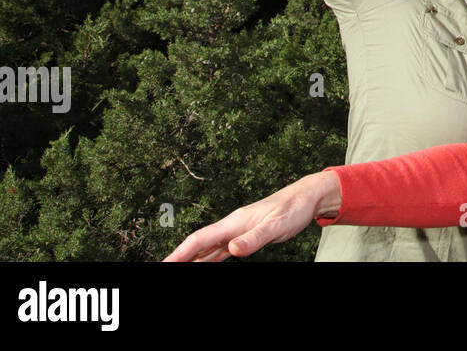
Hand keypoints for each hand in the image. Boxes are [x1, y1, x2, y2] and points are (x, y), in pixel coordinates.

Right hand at [163, 172, 340, 261]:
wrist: (305, 198)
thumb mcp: (276, 226)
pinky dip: (207, 259)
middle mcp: (231, 226)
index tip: (165, 263)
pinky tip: (201, 265)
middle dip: (180, 257)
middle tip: (162, 268)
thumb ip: (255, 238)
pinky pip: (219, 250)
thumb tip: (233, 250)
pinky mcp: (243, 236)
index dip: (181, 252)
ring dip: (191, 259)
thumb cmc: (293, 209)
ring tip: (175, 268)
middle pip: (198, 244)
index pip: (200, 239)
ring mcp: (236, 231)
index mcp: (234, 222)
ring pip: (207, 248)